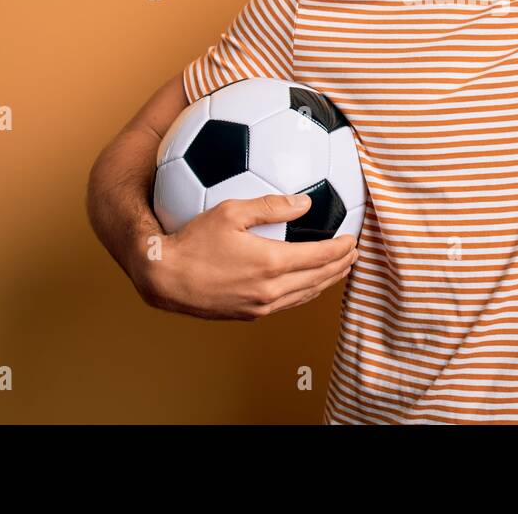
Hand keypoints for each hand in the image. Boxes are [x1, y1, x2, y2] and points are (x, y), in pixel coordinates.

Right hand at [137, 194, 357, 320]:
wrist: (163, 278)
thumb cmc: (192, 240)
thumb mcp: (231, 212)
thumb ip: (271, 206)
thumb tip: (304, 202)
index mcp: (272, 264)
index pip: (321, 257)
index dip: (342, 248)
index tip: (353, 238)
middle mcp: (271, 290)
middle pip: (320, 279)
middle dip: (341, 266)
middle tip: (354, 254)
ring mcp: (260, 307)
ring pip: (306, 295)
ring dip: (327, 281)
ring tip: (339, 269)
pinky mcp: (249, 315)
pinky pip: (288, 303)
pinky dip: (305, 291)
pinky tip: (305, 282)